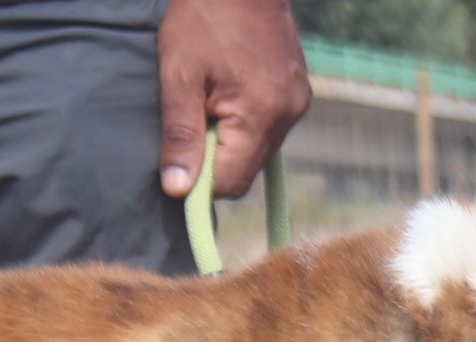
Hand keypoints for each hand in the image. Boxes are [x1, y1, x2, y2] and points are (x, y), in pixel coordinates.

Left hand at [157, 0, 313, 201]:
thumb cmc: (204, 19)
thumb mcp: (179, 77)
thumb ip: (179, 136)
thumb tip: (177, 189)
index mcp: (263, 113)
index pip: (231, 182)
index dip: (201, 180)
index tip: (179, 156)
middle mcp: (289, 113)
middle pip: (247, 170)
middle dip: (215, 159)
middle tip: (193, 119)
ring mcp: (298, 101)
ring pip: (257, 151)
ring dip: (229, 141)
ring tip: (210, 100)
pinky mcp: (297, 91)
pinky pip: (267, 128)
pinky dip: (244, 124)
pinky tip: (228, 93)